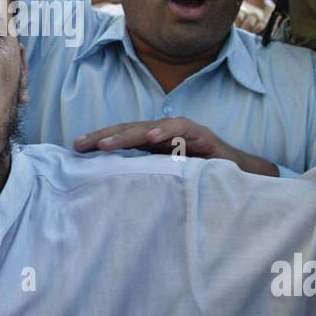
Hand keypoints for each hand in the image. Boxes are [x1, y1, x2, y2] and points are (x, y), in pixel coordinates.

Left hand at [73, 117, 278, 175]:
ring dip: (126, 134)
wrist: (241, 176)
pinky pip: (181, 130)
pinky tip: (150, 137)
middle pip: (128, 130)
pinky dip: (165, 132)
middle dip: (103, 136)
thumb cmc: (201, 178)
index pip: (121, 138)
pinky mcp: (202, 135)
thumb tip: (110, 188)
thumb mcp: (166, 178)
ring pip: (149, 128)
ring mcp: (183, 132)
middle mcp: (164, 134)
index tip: (75, 148)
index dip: (99, 140)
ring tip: (105, 144)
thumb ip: (144, 177)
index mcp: (153, 144)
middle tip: (80, 144)